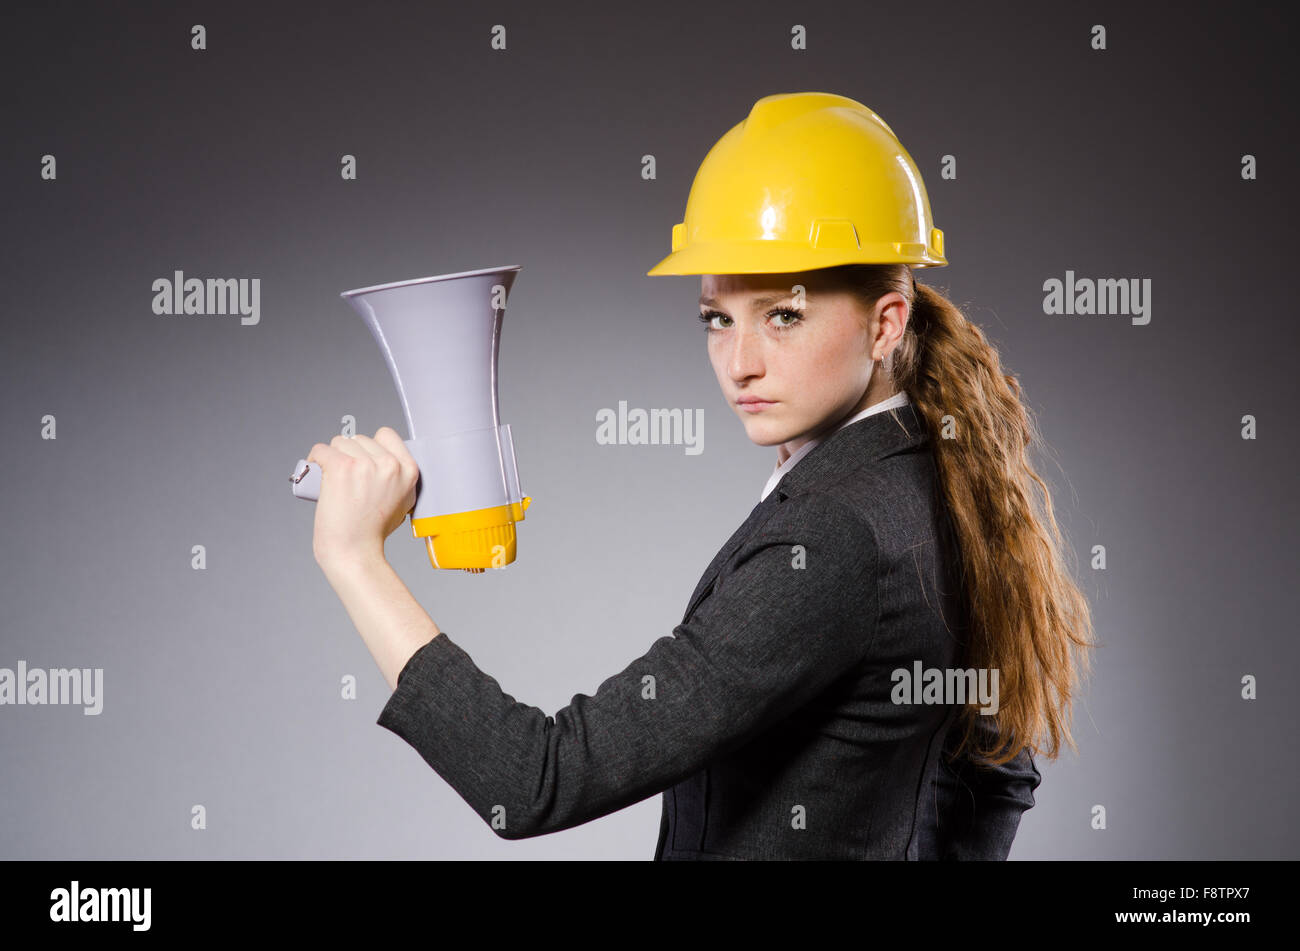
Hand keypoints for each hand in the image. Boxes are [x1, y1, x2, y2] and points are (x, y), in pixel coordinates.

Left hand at [306, 427, 418, 567]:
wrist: (355, 552)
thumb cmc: (373, 532)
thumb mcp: (403, 502)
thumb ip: (398, 478)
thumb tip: (382, 459)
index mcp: (409, 470)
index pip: (386, 435)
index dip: (371, 447)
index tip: (362, 460)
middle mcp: (390, 464)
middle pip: (360, 438)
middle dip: (349, 454)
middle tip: (346, 478)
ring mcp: (365, 464)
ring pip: (340, 442)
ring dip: (332, 457)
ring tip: (332, 478)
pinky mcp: (341, 467)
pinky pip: (321, 450)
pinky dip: (315, 459)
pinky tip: (316, 471)